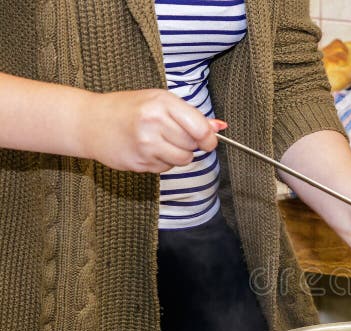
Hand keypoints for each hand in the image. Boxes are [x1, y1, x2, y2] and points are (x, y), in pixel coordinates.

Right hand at [81, 89, 222, 172]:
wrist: (89, 122)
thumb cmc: (127, 108)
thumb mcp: (159, 101)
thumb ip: (190, 115)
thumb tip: (221, 127)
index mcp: (161, 103)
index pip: (199, 128)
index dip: (209, 138)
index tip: (209, 141)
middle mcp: (153, 122)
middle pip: (192, 145)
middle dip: (190, 144)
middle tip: (173, 135)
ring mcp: (145, 144)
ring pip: (183, 160)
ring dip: (178, 155)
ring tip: (161, 143)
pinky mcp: (139, 162)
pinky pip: (165, 168)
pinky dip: (162, 162)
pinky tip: (147, 150)